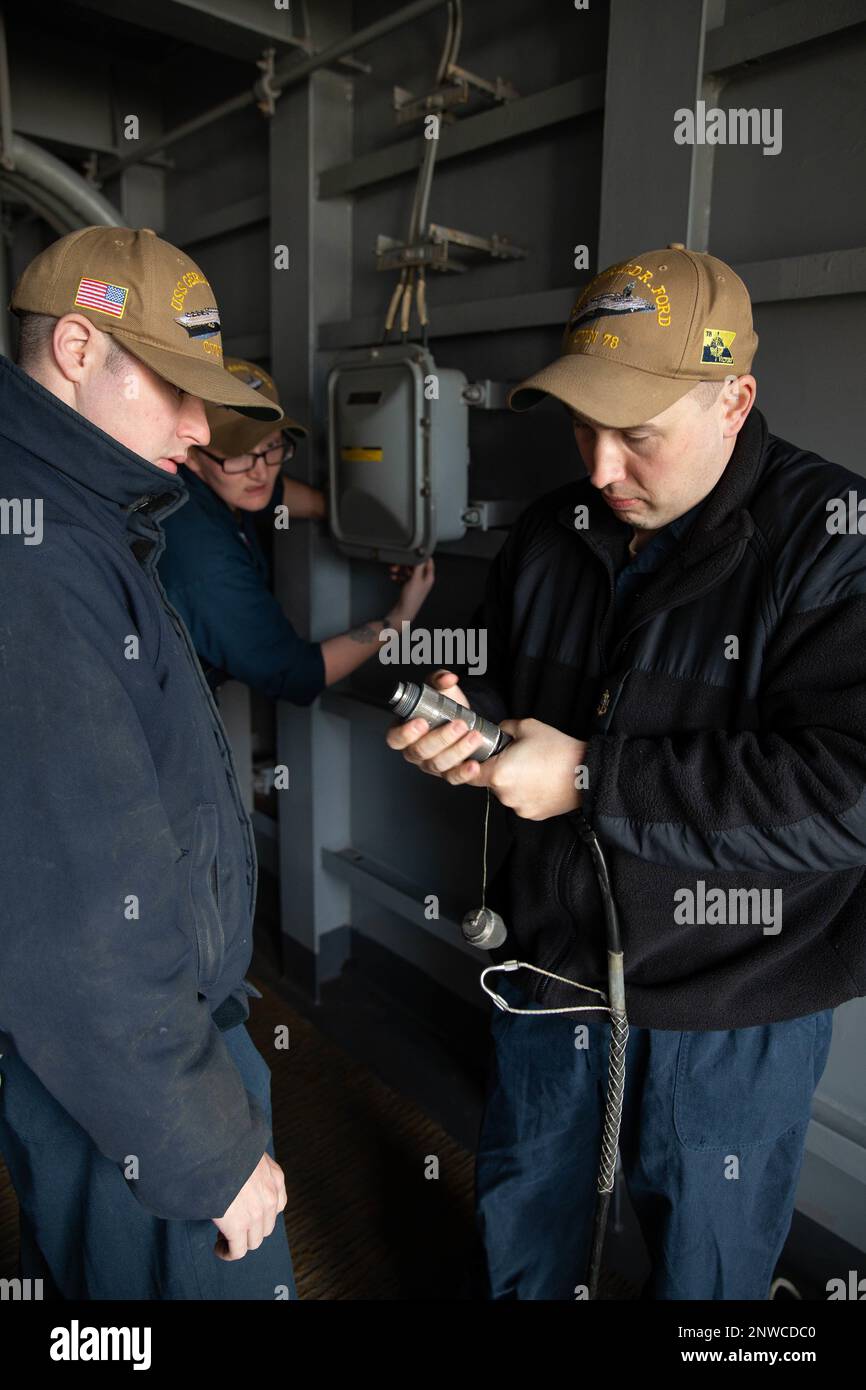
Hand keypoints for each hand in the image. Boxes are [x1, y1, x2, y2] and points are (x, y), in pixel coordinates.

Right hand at [211, 1152, 287, 1260]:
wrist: (214, 1145)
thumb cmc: (224, 1144)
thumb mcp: (248, 1151)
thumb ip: (251, 1166)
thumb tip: (238, 1174)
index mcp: (275, 1176)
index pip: (277, 1205)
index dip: (261, 1213)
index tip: (245, 1212)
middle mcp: (270, 1195)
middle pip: (266, 1227)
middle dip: (250, 1229)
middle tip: (231, 1224)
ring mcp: (256, 1212)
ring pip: (253, 1241)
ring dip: (239, 1242)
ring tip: (223, 1236)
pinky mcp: (239, 1225)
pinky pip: (237, 1250)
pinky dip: (228, 1252)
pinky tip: (218, 1248)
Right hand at [386, 668, 475, 770]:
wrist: (463, 720)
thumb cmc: (445, 707)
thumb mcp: (441, 690)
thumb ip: (440, 680)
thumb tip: (448, 678)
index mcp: (404, 731)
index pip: (395, 738)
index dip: (405, 733)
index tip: (421, 722)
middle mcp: (414, 751)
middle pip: (420, 752)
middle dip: (441, 738)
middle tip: (458, 725)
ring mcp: (430, 765)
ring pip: (438, 764)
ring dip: (457, 750)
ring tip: (474, 736)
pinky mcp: (448, 774)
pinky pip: (453, 778)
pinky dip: (464, 772)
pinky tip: (474, 765)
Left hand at [386, 671, 587, 819]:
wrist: (588, 773)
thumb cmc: (559, 751)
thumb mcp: (528, 727)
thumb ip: (504, 728)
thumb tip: (497, 731)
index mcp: (498, 773)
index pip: (468, 772)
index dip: (471, 763)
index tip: (477, 756)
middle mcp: (505, 794)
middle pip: (489, 782)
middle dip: (497, 770)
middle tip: (516, 757)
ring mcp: (518, 807)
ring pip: (506, 793)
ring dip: (513, 782)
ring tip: (533, 767)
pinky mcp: (531, 814)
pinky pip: (520, 801)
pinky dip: (526, 792)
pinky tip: (540, 779)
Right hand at [387, 558, 434, 621]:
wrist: (403, 612)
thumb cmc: (411, 598)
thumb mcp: (415, 579)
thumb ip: (418, 566)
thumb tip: (421, 555)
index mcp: (429, 578)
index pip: (429, 562)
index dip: (422, 555)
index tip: (415, 551)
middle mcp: (423, 580)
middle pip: (416, 566)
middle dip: (407, 563)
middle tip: (399, 562)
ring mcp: (416, 584)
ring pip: (409, 571)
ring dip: (401, 569)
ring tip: (393, 569)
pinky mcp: (409, 587)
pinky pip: (404, 577)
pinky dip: (399, 576)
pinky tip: (393, 577)